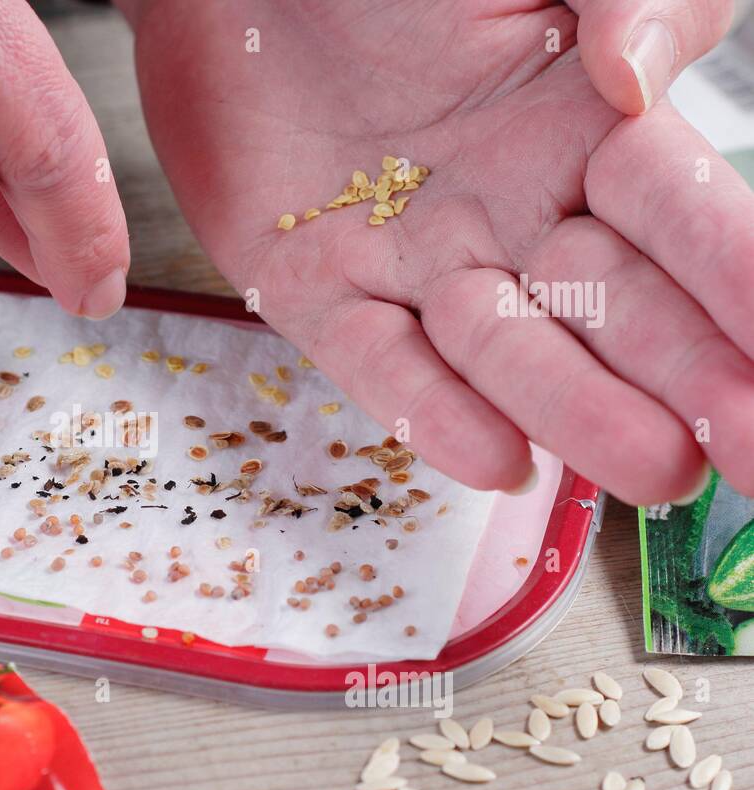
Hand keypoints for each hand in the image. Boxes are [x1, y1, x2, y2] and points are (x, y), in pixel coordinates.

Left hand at [125, 0, 753, 503]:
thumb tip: (635, 81)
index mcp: (587, 130)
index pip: (683, 216)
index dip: (738, 283)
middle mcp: (511, 210)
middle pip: (612, 308)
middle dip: (689, 378)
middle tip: (749, 450)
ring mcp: (414, 259)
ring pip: (502, 349)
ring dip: (574, 409)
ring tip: (650, 468)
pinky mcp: (317, 290)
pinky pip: (376, 361)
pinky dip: (428, 409)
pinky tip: (495, 459)